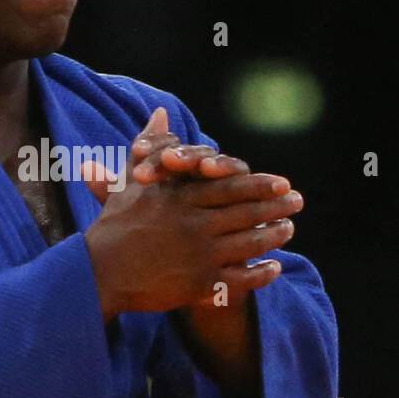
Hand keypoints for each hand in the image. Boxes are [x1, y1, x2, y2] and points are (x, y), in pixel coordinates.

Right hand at [83, 164, 300, 318]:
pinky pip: (241, 279)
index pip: (229, 186)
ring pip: (249, 243)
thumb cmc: (113, 226)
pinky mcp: (201, 285)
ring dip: (274, 236)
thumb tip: (160, 112)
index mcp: (181, 198)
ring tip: (289, 229)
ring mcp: (200, 256)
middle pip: (246, 213)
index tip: (282, 182)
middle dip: (276, 207)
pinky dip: (261, 273)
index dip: (259, 184)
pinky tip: (275, 267)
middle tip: (298, 201)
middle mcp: (194, 224)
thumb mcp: (130, 181)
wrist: (100, 274)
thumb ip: (150, 146)